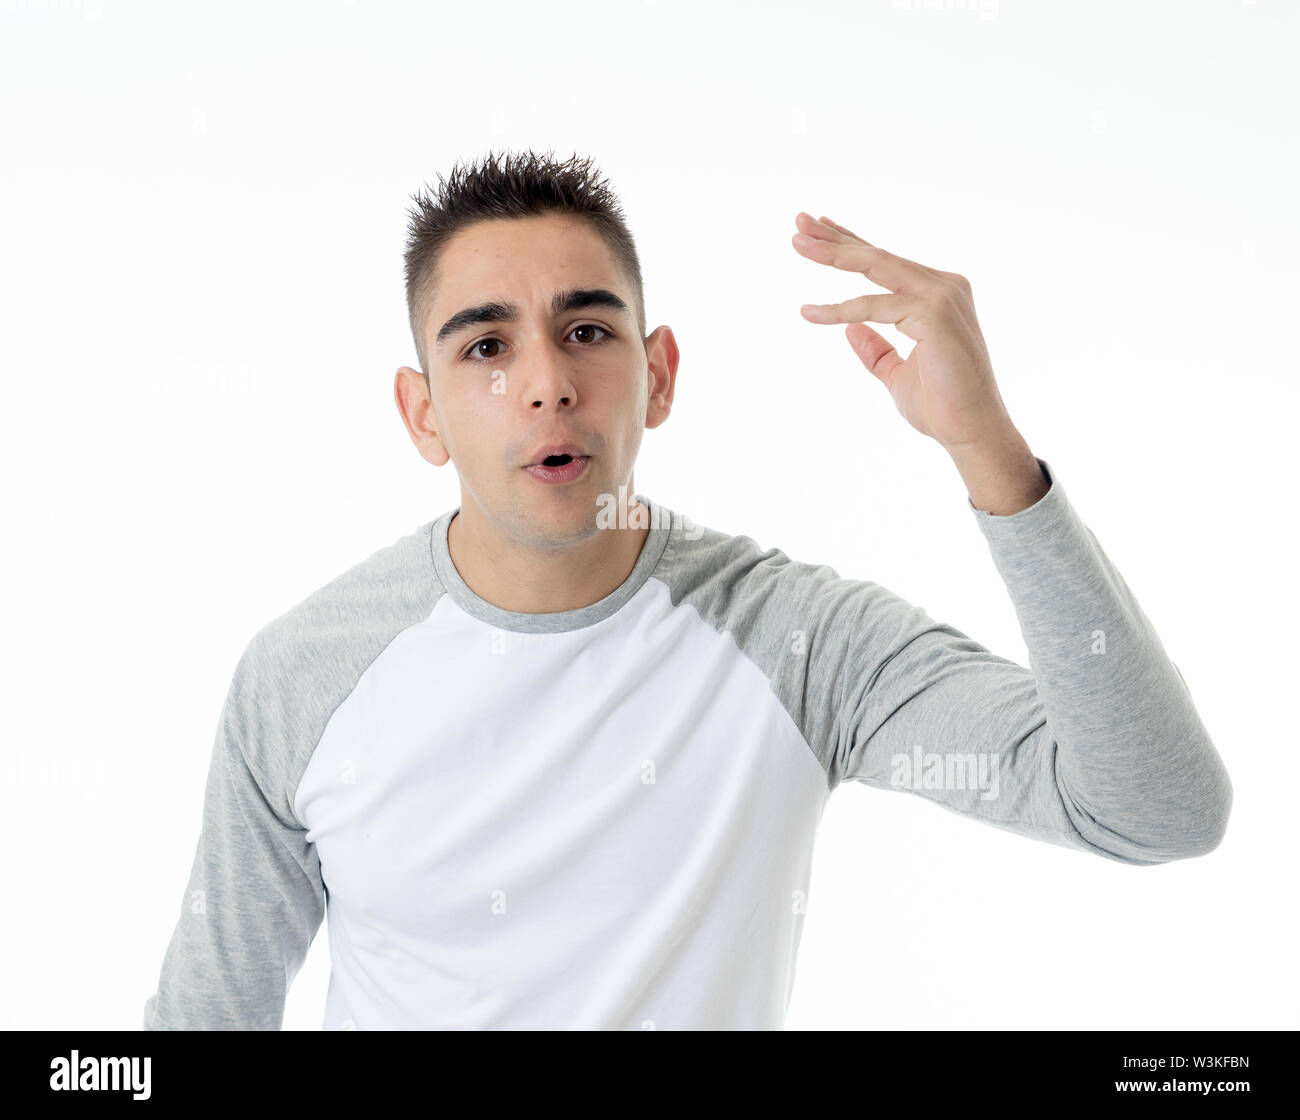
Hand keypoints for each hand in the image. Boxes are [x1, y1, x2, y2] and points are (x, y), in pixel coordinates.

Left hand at [792, 212, 1014, 453]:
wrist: (972, 433)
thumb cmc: (941, 406)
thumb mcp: (897, 373)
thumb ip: (876, 350)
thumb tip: (849, 330)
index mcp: (937, 295)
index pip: (886, 264)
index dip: (850, 244)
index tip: (817, 229)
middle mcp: (943, 286)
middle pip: (879, 256)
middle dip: (836, 239)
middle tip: (799, 222)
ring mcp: (941, 296)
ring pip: (877, 266)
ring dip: (834, 254)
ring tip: (798, 244)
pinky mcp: (934, 314)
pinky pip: (875, 306)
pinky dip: (840, 309)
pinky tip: (810, 312)